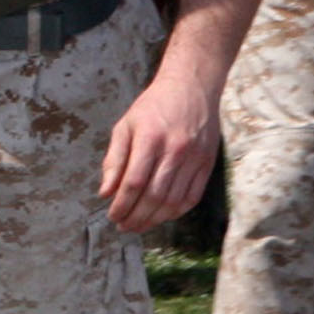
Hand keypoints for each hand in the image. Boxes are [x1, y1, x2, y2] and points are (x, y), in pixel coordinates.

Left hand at [100, 75, 217, 229]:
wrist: (192, 87)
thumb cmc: (153, 106)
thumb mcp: (126, 125)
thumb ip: (114, 160)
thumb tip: (105, 192)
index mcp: (150, 138)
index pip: (134, 182)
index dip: (122, 205)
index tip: (113, 215)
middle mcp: (175, 149)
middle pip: (154, 196)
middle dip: (136, 217)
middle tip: (124, 226)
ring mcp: (194, 158)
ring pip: (173, 201)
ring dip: (154, 220)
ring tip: (139, 226)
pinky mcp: (207, 163)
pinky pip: (192, 197)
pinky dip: (176, 212)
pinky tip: (162, 216)